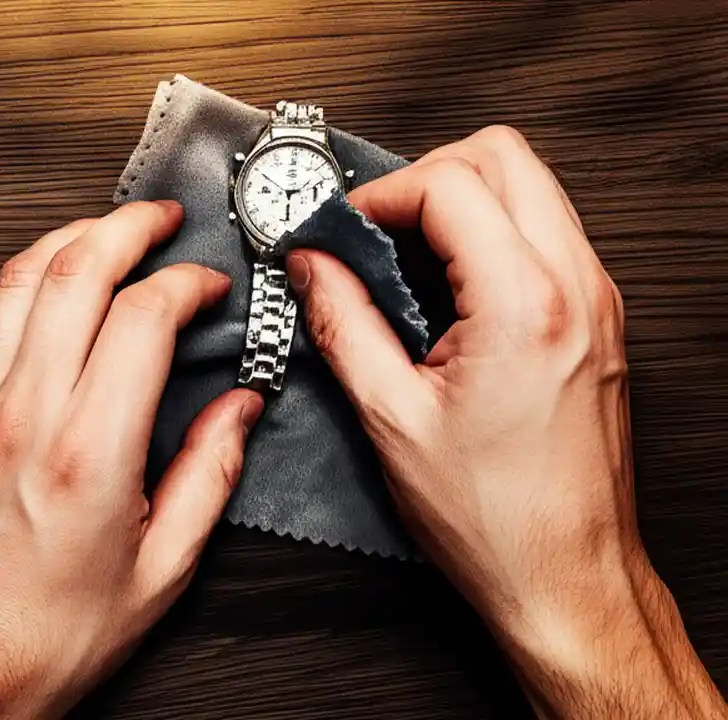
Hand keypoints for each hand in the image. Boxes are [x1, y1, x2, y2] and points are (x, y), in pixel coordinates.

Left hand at [0, 201, 262, 718]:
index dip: (186, 282)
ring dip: (67, 238)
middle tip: (160, 220)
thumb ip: (208, 476)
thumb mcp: (160, 570)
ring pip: (19, 280)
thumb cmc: (44, 635)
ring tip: (105, 231)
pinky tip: (44, 288)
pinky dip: (20, 285)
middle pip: (75, 270)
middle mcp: (26, 414)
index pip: (143, 314)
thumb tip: (237, 412)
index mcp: (90, 449)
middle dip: (127, 226)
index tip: (207, 288)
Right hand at [287, 126, 725, 717]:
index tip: (338, 230)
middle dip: (425, 175)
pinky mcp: (598, 322)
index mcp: (524, 306)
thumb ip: (343, 322)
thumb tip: (313, 265)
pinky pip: (544, 235)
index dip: (378, 196)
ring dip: (460, 201)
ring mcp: (597, 301)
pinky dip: (489, 236)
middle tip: (372, 228)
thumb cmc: (495, 519)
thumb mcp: (391, 417)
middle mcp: (576, 288)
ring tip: (401, 260)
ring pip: (531, 187)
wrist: (568, 578)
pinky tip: (443, 291)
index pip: (449, 185)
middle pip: (504, 156)